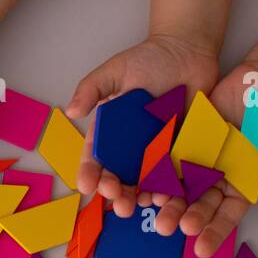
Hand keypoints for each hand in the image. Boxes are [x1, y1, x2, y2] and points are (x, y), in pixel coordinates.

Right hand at [68, 34, 219, 216]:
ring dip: (142, 196)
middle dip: (116, 191)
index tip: (86, 185)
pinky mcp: (181, 149)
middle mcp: (132, 145)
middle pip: (120, 175)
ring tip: (141, 206)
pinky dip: (172, 187)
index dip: (90, 172)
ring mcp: (157, 150)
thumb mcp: (115, 71)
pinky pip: (176, 172)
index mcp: (111, 130)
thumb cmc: (149, 59)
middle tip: (117, 203)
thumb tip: (70, 110)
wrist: (187, 51)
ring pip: (146, 180)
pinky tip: (168, 197)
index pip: (97, 156)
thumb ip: (91, 89)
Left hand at [154, 60, 257, 257]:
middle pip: (199, 203)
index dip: (215, 232)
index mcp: (242, 186)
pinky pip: (169, 157)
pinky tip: (146, 180)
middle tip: (169, 229)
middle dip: (185, 217)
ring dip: (167, 198)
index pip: (227, 215)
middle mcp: (218, 177)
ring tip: (155, 209)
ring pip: (180, 184)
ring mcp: (200, 159)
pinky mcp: (186, 139)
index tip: (201, 249)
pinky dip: (158, 170)